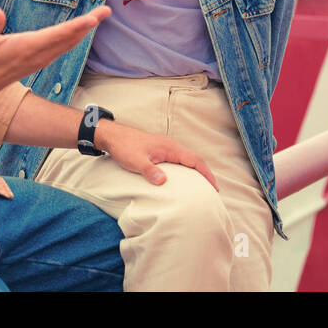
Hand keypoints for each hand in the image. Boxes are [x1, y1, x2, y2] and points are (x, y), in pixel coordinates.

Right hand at [0, 5, 111, 99]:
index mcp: (27, 48)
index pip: (57, 35)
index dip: (77, 26)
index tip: (93, 18)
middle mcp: (38, 55)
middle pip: (69, 38)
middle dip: (88, 24)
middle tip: (106, 10)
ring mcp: (39, 60)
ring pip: (67, 44)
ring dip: (83, 31)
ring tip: (98, 17)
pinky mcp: (37, 61)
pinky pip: (61, 49)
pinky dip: (73, 39)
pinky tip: (79, 33)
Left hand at [96, 121, 218, 190]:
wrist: (113, 136)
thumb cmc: (124, 147)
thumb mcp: (136, 161)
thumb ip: (149, 170)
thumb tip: (163, 181)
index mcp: (170, 147)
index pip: (194, 160)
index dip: (206, 173)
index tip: (214, 186)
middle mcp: (171, 146)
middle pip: (194, 160)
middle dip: (205, 174)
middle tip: (212, 190)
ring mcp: (166, 148)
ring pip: (186, 160)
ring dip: (196, 172)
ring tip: (201, 187)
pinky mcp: (160, 151)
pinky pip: (179, 161)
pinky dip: (186, 170)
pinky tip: (184, 180)